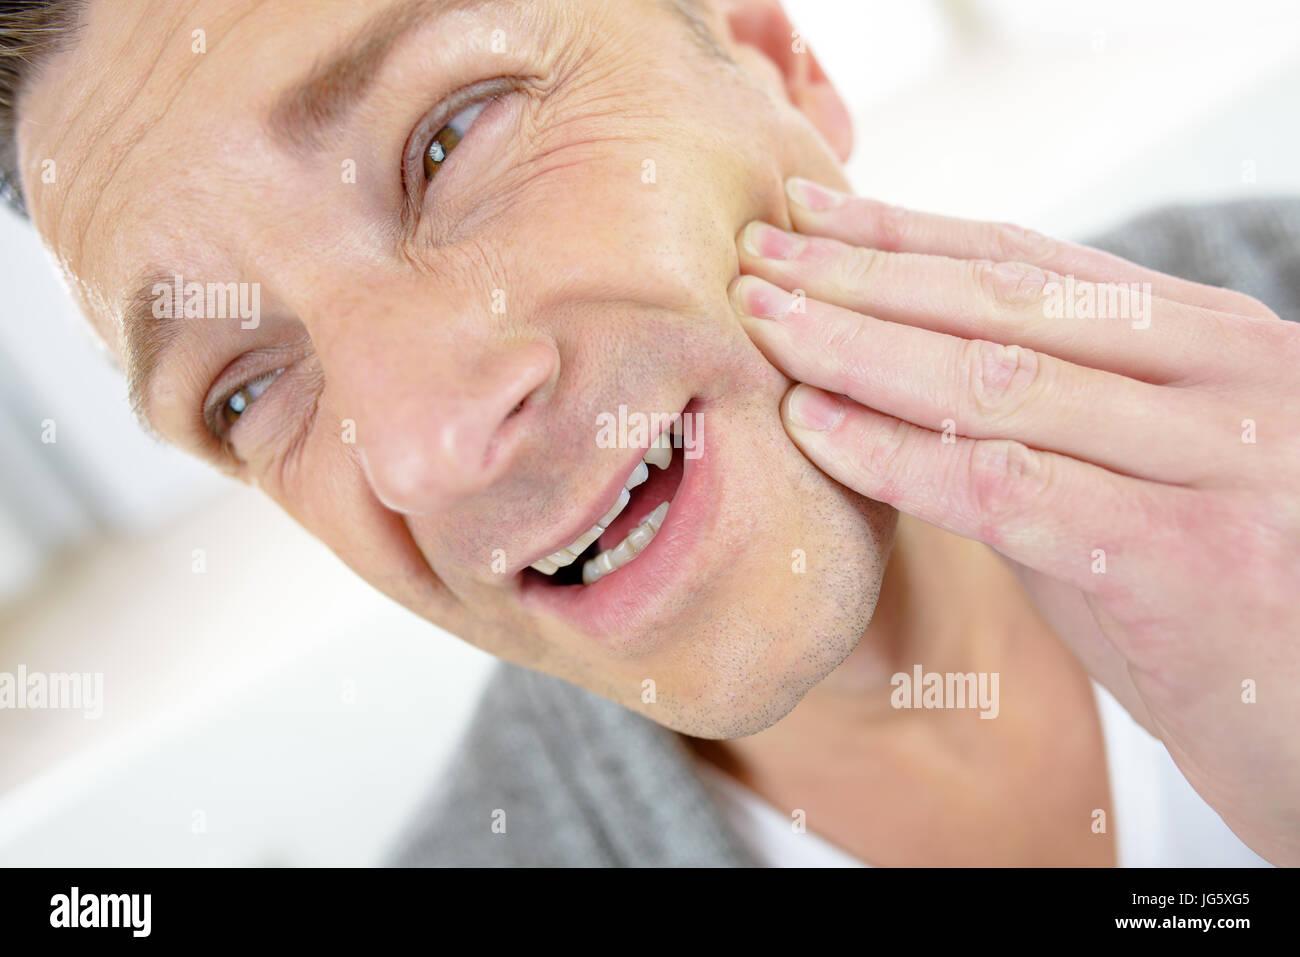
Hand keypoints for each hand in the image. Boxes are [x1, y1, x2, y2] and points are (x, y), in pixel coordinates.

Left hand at [732, 178, 1299, 863]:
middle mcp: (1223, 377)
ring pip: (998, 380)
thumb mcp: (1139, 486)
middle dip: (862, 276)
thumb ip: (1041, 429)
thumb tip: (894, 380)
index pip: (1030, 262)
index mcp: (1209, 343)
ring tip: (763, 322)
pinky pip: (1009, 487)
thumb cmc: (1226, 612)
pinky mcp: (1187, 556)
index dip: (905, 233)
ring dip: (861, 347)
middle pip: (1003, 303)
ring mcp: (1214, 460)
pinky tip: (817, 427)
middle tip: (754, 254)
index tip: (804, 212)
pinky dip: (900, 454)